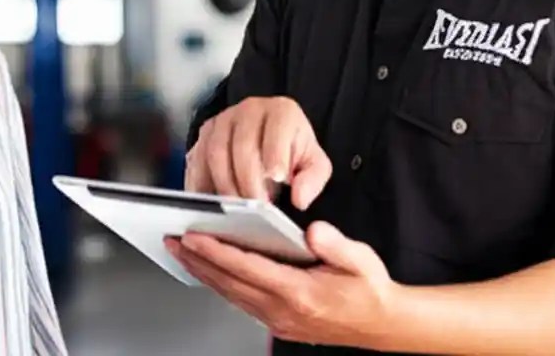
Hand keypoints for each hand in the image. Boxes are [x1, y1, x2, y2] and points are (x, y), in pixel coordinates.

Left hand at [167, 222, 400, 349]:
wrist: (382, 324)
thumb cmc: (369, 290)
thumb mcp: (360, 260)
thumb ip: (335, 244)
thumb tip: (312, 231)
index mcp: (300, 293)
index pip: (247, 269)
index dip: (217, 252)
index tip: (194, 237)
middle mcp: (283, 310)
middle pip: (229, 283)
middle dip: (197, 261)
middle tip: (172, 242)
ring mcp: (278, 320)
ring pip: (231, 295)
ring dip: (204, 273)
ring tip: (182, 253)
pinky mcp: (278, 323)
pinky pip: (241, 302)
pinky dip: (221, 285)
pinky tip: (210, 272)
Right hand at [185, 96, 331, 210]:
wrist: (269, 141)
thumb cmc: (292, 152)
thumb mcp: (314, 164)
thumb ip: (313, 179)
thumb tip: (300, 199)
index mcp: (281, 112)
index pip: (276, 131)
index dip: (275, 154)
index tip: (276, 177)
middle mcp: (249, 110)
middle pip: (242, 145)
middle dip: (248, 179)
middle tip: (257, 205)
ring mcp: (222, 121)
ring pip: (216, 152)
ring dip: (225, 184)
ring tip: (238, 209)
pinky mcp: (204, 136)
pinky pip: (197, 160)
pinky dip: (203, 183)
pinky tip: (213, 203)